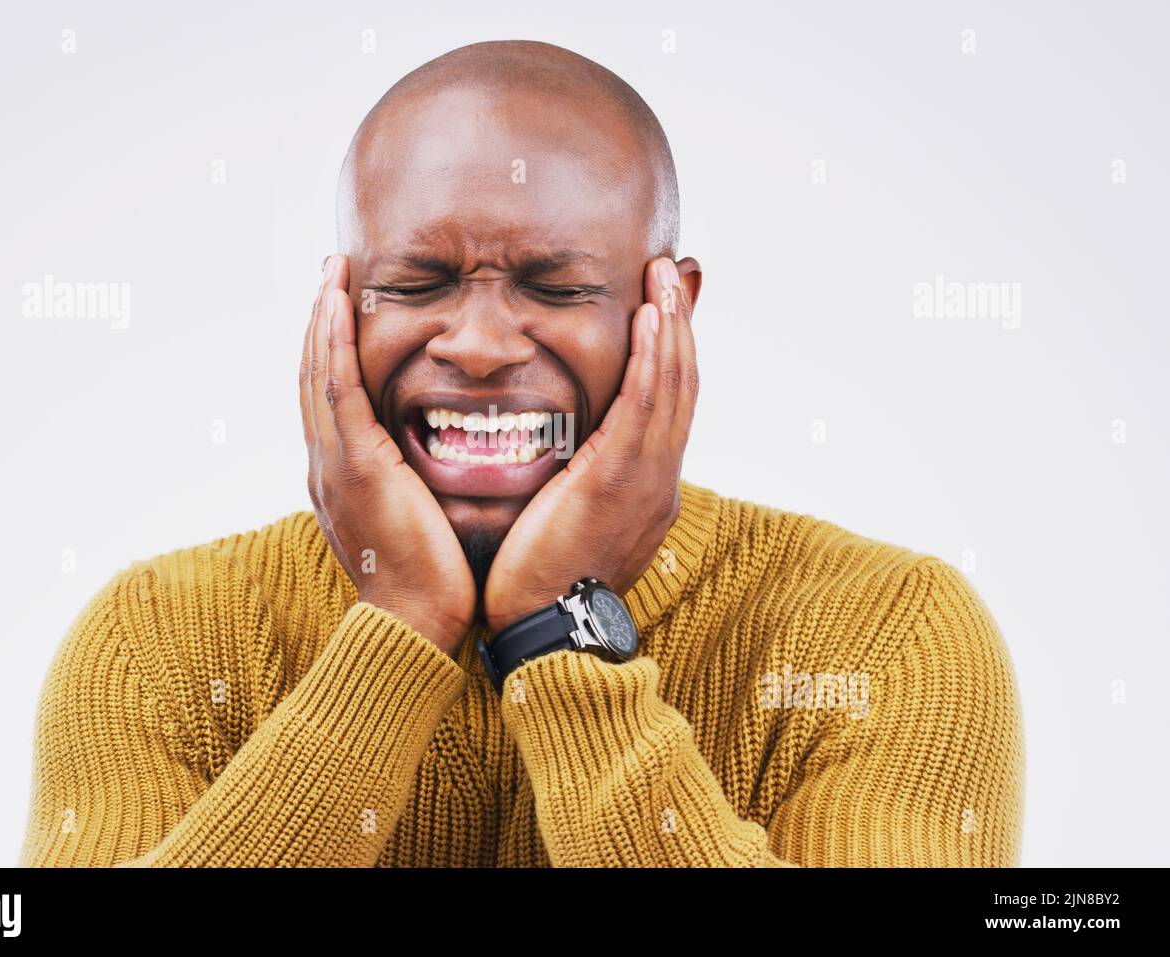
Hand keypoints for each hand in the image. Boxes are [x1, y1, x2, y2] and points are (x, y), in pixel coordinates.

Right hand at [300, 254, 476, 654]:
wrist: (416, 622)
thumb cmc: (431, 578)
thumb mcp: (421, 516)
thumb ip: (419, 480)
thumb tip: (443, 457)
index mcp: (342, 473)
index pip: (331, 395)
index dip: (331, 348)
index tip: (342, 307)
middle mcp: (327, 462)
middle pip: (315, 374)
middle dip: (321, 320)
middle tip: (331, 273)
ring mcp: (334, 463)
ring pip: (318, 372)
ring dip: (323, 317)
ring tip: (332, 273)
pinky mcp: (355, 466)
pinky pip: (336, 389)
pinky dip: (332, 344)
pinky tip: (335, 305)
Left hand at [483, 257, 698, 631]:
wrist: (544, 630)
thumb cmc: (541, 581)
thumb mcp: (570, 521)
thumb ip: (579, 481)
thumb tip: (567, 454)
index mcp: (647, 490)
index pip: (667, 408)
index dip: (670, 355)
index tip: (662, 310)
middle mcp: (659, 481)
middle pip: (681, 388)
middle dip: (678, 328)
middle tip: (671, 275)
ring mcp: (646, 481)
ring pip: (672, 389)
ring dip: (670, 328)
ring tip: (663, 278)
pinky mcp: (618, 481)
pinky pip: (645, 408)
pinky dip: (652, 360)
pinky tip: (650, 320)